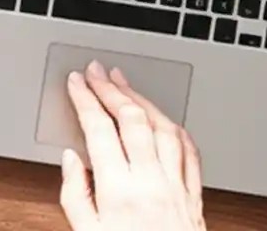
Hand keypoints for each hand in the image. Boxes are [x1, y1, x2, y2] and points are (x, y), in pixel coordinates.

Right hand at [60, 61, 205, 230]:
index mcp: (119, 189)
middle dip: (111, 88)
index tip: (76, 82)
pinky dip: (174, 127)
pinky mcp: (195, 196)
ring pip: (163, 126)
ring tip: (125, 83)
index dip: (85, 98)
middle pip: (132, 118)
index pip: (99, 128)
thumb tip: (71, 159)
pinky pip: (189, 150)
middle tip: (97, 71)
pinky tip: (164, 119)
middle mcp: (152, 181)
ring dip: (142, 99)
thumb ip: (75, 194)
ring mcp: (177, 186)